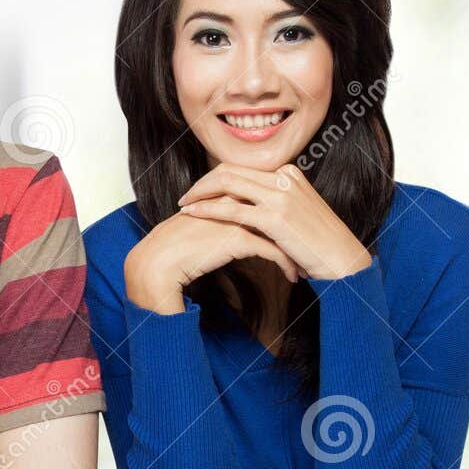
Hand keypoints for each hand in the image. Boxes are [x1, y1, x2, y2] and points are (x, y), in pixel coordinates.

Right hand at [124, 211, 301, 314]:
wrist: (159, 259)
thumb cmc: (177, 245)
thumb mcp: (203, 224)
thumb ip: (223, 217)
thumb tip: (241, 224)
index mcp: (226, 192)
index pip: (267, 197)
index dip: (286, 215)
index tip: (297, 232)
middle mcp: (234, 200)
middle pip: (279, 209)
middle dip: (298, 230)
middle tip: (310, 246)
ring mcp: (236, 217)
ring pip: (281, 229)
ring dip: (297, 248)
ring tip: (307, 263)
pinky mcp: (236, 238)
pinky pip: (273, 250)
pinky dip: (288, 264)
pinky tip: (294, 276)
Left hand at [176, 163, 371, 280]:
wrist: (342, 259)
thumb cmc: (318, 242)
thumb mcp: (297, 213)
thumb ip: (274, 202)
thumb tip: (247, 205)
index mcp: (289, 173)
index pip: (243, 167)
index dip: (216, 178)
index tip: (200, 190)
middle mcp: (284, 178)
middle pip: (231, 170)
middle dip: (204, 182)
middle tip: (186, 196)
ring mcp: (281, 195)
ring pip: (227, 183)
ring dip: (200, 193)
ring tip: (184, 205)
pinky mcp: (276, 217)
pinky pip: (232, 208)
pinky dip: (208, 209)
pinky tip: (193, 214)